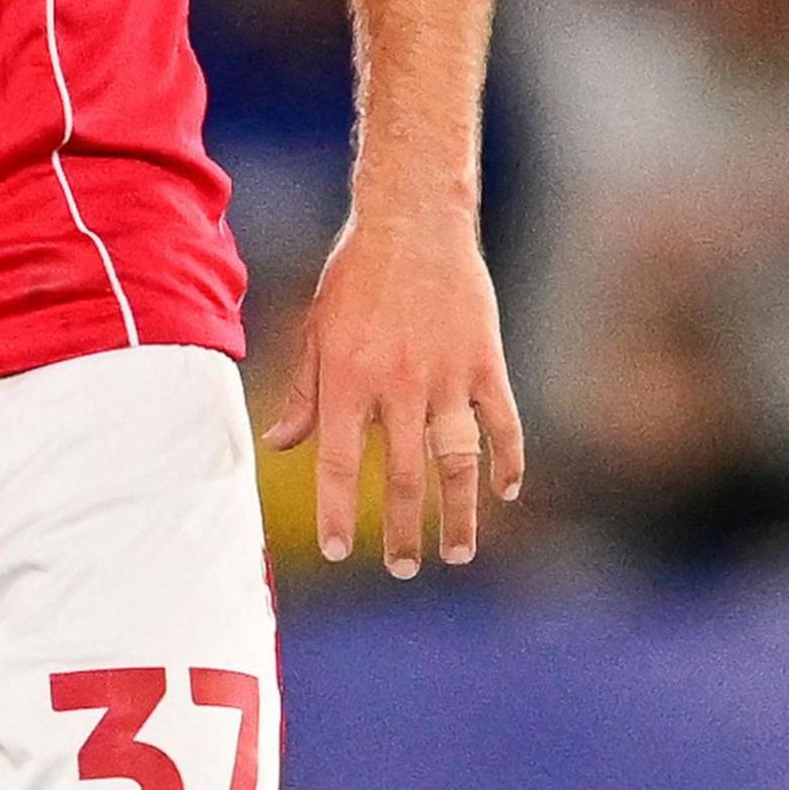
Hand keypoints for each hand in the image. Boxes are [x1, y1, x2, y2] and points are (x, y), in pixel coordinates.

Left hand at [262, 207, 525, 575]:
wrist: (413, 221)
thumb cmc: (355, 275)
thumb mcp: (317, 331)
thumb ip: (305, 394)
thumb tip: (280, 445)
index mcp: (348, 378)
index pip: (341, 463)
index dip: (338, 512)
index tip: (339, 552)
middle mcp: (398, 385)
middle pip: (404, 477)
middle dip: (403, 531)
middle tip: (402, 568)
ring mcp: (447, 376)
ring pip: (456, 463)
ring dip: (458, 515)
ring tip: (456, 554)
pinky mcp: (485, 362)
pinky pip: (502, 423)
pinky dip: (508, 461)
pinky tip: (505, 493)